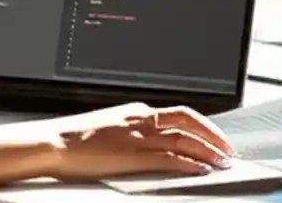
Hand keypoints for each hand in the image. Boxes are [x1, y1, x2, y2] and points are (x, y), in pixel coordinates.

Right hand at [51, 104, 235, 179]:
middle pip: (187, 121)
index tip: (214, 137)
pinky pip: (169, 158)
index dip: (202, 124)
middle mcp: (140, 119)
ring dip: (208, 151)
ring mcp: (137, 137)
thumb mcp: (106, 127)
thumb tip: (144, 141)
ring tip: (222, 163)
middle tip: (228, 150)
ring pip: (184, 139)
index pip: (178, 113)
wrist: (53, 143)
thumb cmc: (73, 139)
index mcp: (134, 112)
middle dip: (212, 135)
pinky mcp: (133, 155)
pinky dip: (189, 163)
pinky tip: (200, 171)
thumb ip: (128, 130)